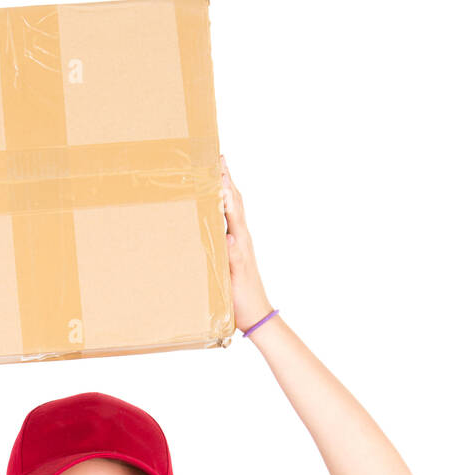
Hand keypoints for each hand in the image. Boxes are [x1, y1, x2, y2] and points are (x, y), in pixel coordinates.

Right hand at [220, 154, 273, 333]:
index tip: (218, 163)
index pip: (232, 205)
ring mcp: (239, 244)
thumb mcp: (235, 279)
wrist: (257, 315)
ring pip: (233, 210)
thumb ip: (233, 256)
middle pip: (234, 200)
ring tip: (217, 174)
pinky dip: (223, 209)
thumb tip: (228, 236)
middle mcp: (241, 237)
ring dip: (226, 190)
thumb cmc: (244, 299)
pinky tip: (217, 209)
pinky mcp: (236, 252)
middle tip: (217, 158)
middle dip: (226, 178)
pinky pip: (228, 223)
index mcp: (239, 240)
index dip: (225, 184)